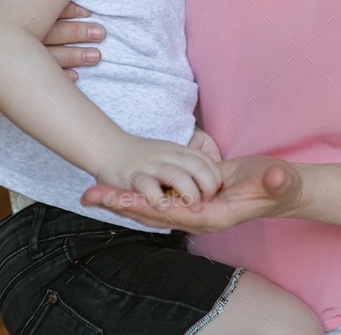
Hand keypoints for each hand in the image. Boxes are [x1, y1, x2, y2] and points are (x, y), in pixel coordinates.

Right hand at [0, 0, 103, 79]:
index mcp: (10, 11)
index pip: (41, 11)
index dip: (67, 10)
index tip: (90, 9)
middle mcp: (10, 32)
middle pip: (47, 35)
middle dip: (77, 35)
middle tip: (103, 33)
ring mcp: (10, 53)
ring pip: (45, 59)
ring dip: (73, 58)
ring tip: (98, 56)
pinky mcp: (10, 71)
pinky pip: (35, 77)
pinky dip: (56, 76)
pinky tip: (74, 78)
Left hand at [82, 154, 304, 232]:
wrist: (282, 189)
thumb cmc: (281, 184)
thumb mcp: (282, 180)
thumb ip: (278, 181)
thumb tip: (275, 178)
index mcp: (214, 215)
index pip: (173, 213)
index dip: (146, 206)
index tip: (119, 199)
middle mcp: (199, 216)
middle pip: (155, 214)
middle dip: (123, 204)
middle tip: (91, 194)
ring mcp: (195, 208)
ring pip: (154, 207)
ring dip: (125, 200)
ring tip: (95, 191)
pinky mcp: (194, 197)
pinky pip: (163, 198)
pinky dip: (141, 193)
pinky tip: (121, 187)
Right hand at [95, 132, 223, 210]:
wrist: (109, 148)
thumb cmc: (142, 157)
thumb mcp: (168, 154)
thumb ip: (184, 164)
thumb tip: (208, 181)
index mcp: (177, 151)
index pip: (205, 160)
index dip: (215, 176)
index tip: (216, 191)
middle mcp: (167, 156)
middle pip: (196, 166)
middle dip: (207, 184)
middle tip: (207, 201)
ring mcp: (150, 165)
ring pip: (176, 175)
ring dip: (189, 191)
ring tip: (193, 205)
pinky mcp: (133, 176)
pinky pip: (147, 186)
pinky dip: (156, 197)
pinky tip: (163, 207)